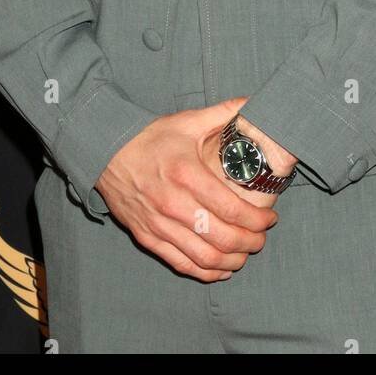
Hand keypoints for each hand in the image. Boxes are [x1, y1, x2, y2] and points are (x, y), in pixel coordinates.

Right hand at [94, 97, 278, 282]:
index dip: (257, 220)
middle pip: (222, 238)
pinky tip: (222, 267)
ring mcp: (158, 224)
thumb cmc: (149, 138)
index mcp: (186, 174)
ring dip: (233, 260)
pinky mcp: (147, 237)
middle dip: (250, 242)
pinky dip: (206, 272)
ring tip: (246, 253)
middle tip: (261, 237)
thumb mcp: (187, 121)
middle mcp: (172, 204)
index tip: (269, 219)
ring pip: (205, 257)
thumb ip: (223, 113)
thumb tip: (253, 102)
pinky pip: (182, 264)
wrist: (105, 151)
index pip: (231, 209)